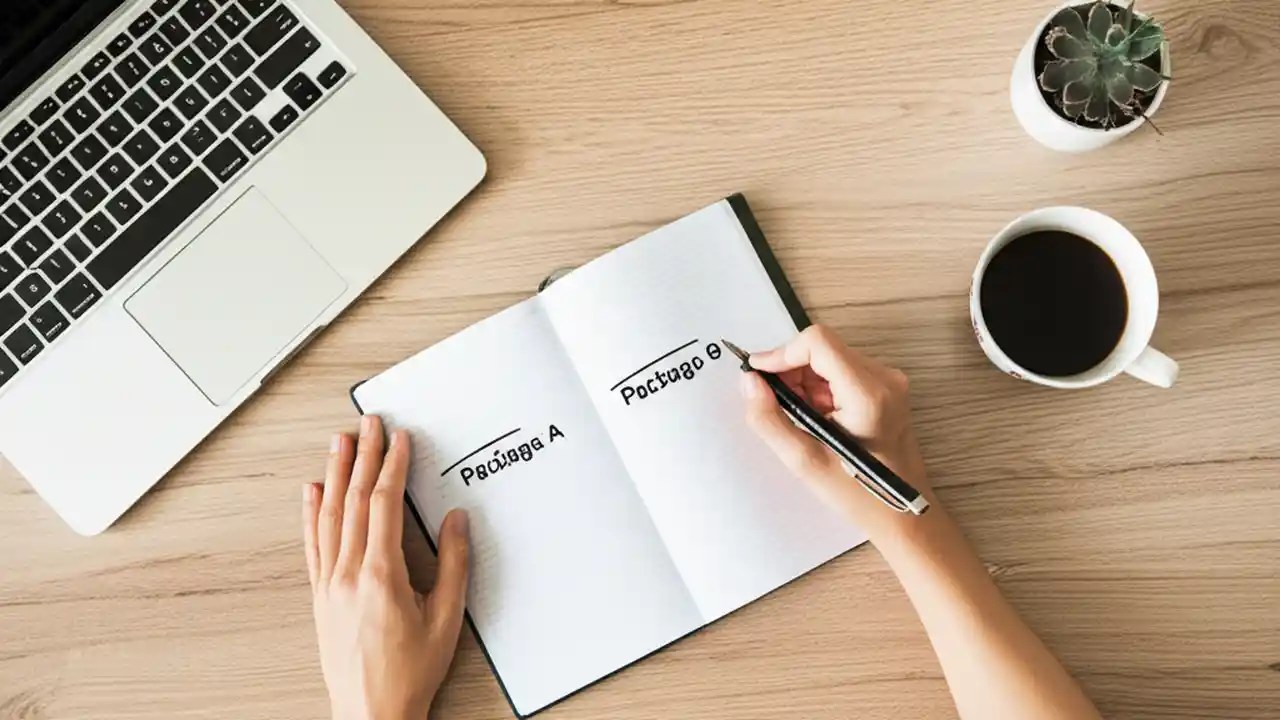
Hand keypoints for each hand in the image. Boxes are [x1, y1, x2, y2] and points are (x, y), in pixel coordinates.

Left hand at [302, 414, 469, 719]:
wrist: (371, 713)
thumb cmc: (408, 674)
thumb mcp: (446, 618)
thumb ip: (453, 565)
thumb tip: (456, 522)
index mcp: (380, 576)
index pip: (383, 505)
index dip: (392, 467)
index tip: (399, 441)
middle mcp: (347, 575)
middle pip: (353, 501)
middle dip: (364, 457)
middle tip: (370, 426)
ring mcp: (329, 585)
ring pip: (329, 516)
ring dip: (335, 474)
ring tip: (340, 443)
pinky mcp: (321, 597)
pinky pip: (313, 545)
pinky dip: (311, 514)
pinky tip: (312, 493)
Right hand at [740, 325, 933, 541]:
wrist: (901, 515)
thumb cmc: (860, 495)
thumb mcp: (804, 461)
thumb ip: (770, 419)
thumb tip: (749, 383)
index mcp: (867, 394)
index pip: (817, 342)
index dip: (781, 353)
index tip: (757, 373)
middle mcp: (884, 379)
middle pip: (822, 349)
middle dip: (790, 371)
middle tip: (773, 403)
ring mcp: (888, 383)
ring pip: (829, 360)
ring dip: (803, 382)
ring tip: (796, 418)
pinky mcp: (886, 390)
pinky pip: (842, 373)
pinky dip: (819, 389)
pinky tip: (814, 419)